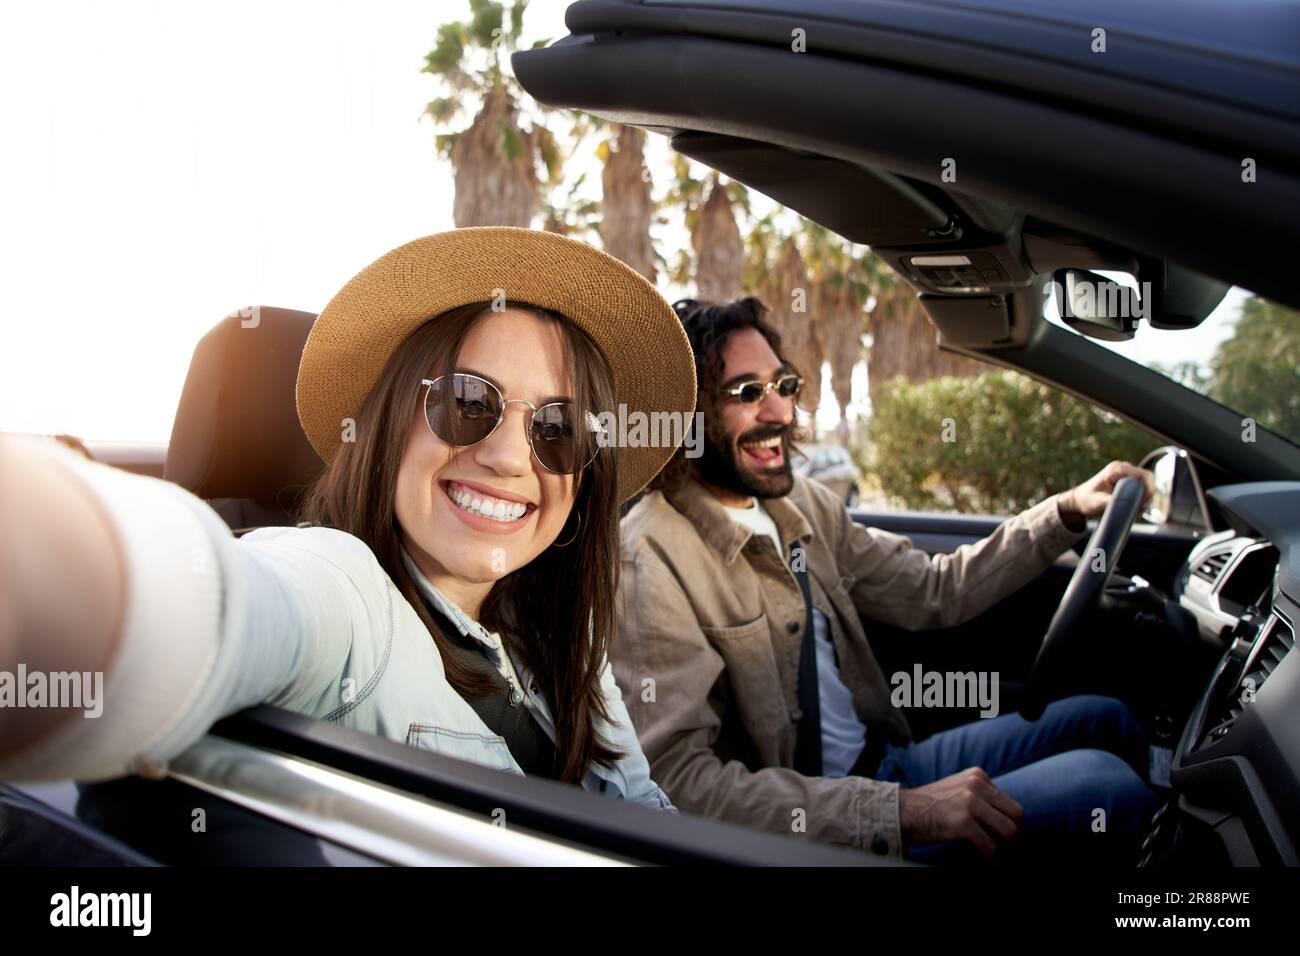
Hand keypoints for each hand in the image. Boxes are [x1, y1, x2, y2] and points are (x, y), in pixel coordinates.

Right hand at [898, 767, 1023, 859]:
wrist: (903, 810)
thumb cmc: (930, 804)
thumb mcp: (957, 788)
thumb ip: (980, 795)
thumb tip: (1004, 817)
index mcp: (978, 776)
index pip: (1009, 802)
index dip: (1011, 822)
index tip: (1006, 836)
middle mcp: (976, 785)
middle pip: (1016, 814)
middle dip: (1016, 834)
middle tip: (1010, 847)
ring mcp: (970, 803)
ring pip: (1009, 831)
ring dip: (1008, 848)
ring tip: (1002, 855)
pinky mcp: (963, 823)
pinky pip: (991, 846)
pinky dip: (994, 858)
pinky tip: (992, 862)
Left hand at [1059, 460, 1155, 525]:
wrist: (1079, 499)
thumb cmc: (1086, 500)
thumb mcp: (1098, 502)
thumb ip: (1111, 501)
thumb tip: (1125, 503)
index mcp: (1116, 469)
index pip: (1143, 475)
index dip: (1149, 488)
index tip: (1144, 504)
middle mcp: (1122, 467)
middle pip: (1147, 478)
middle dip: (1148, 494)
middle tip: (1140, 509)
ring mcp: (1125, 472)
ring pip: (1145, 483)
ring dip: (1144, 496)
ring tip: (1135, 510)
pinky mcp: (1126, 479)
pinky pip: (1140, 485)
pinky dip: (1141, 496)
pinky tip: (1134, 506)